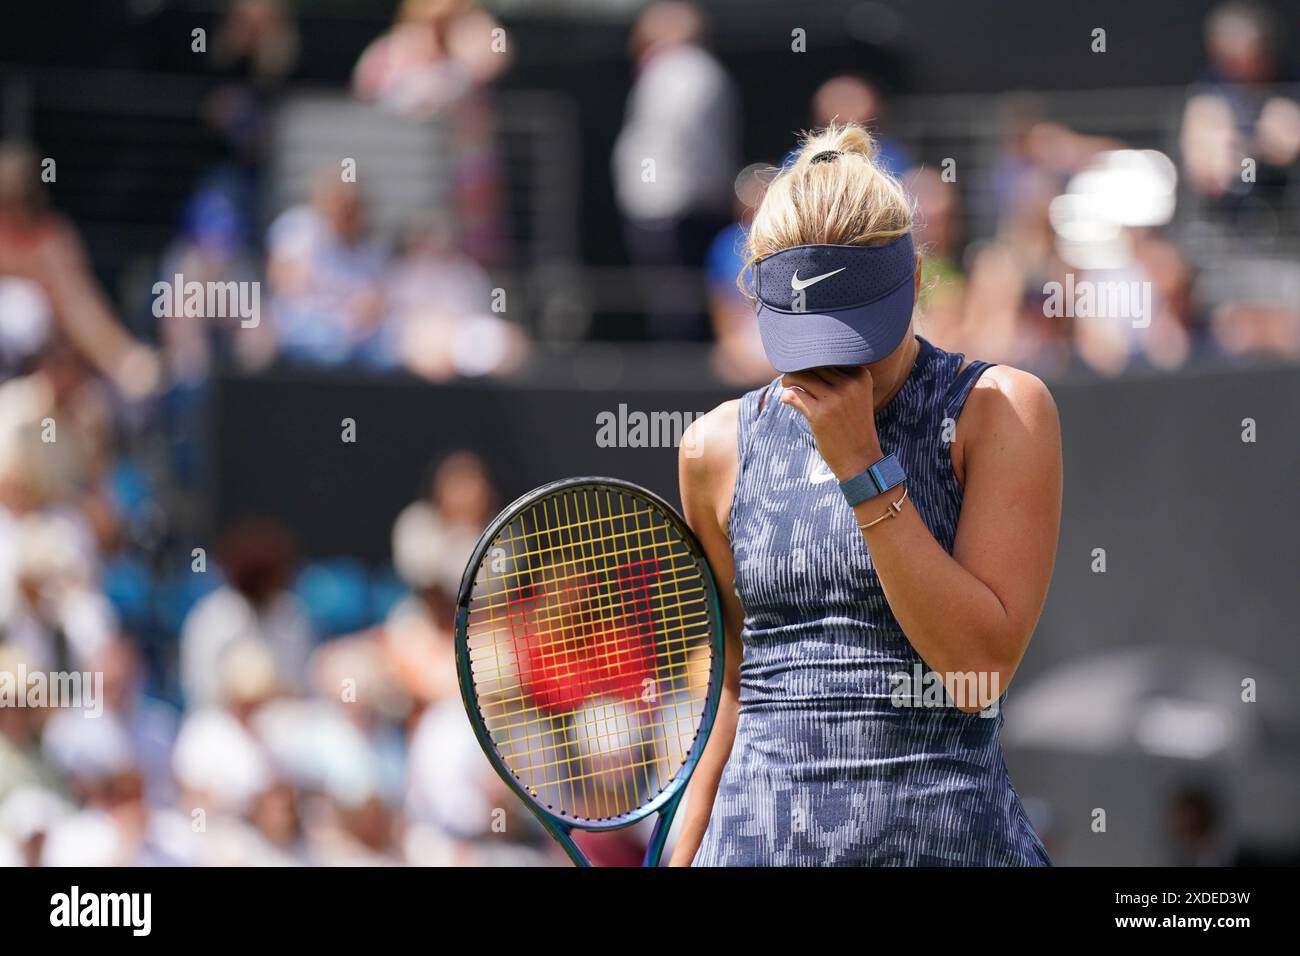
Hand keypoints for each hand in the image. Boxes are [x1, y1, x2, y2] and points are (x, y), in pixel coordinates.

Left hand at [780, 366, 883, 480]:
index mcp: (861, 376)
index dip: (812, 359)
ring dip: (789, 379)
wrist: (861, 460)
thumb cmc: (854, 426)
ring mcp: (835, 399)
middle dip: (799, 368)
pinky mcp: (820, 414)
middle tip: (792, 378)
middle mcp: (849, 384)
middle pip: (814, 364)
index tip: (804, 367)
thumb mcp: (855, 397)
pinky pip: (795, 394)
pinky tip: (786, 400)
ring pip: (801, 376)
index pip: (829, 355)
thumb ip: (837, 379)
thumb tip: (804, 361)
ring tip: (787, 385)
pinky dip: (787, 395)